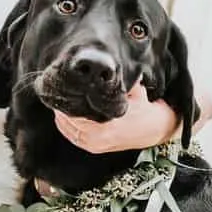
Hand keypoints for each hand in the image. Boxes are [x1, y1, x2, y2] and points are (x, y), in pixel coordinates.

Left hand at [54, 79, 180, 153]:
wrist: (153, 130)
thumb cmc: (143, 108)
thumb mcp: (135, 91)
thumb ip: (123, 80)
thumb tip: (111, 64)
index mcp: (107, 125)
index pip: (78, 113)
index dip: (69, 100)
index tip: (63, 88)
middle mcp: (99, 137)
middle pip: (69, 121)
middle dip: (62, 108)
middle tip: (57, 94)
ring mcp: (96, 145)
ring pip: (68, 130)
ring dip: (61, 117)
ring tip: (58, 103)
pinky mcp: (94, 148)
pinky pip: (73, 137)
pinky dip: (65, 127)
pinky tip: (61, 116)